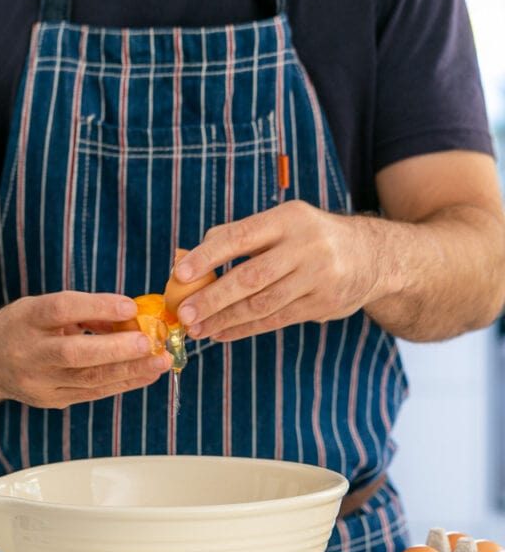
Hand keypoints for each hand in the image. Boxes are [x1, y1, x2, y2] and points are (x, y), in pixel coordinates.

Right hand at [0, 291, 172, 407]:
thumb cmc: (25, 326)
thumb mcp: (44, 307)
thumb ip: (83, 310)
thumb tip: (130, 315)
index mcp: (26, 319)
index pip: (60, 310)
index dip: (96, 307)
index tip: (129, 307)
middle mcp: (29, 353)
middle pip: (74, 353)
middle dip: (116, 349)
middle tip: (149, 343)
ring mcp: (39, 382)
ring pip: (88, 379)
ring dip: (129, 371)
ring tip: (160, 362)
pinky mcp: (51, 400)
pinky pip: (93, 393)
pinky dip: (123, 384)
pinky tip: (147, 375)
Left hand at [174, 200, 393, 340]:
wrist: (371, 256)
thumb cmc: (308, 239)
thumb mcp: (279, 226)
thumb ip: (234, 239)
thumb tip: (184, 259)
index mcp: (288, 218)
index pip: (240, 236)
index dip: (208, 255)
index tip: (180, 273)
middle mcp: (305, 246)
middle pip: (250, 276)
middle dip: (213, 298)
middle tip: (185, 314)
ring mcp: (318, 277)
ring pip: (263, 304)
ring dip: (225, 319)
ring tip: (198, 329)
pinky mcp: (323, 304)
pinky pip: (276, 320)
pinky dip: (245, 329)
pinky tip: (221, 333)